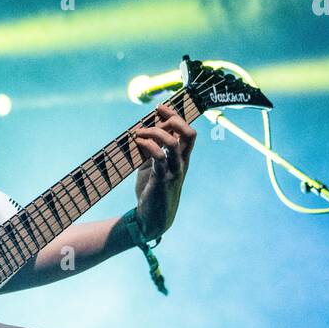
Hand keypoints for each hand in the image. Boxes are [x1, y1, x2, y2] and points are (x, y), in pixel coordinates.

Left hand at [132, 103, 195, 239]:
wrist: (152, 219)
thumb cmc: (152, 190)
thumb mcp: (151, 166)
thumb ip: (150, 150)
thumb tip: (141, 131)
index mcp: (181, 158)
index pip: (187, 132)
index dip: (175, 116)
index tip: (159, 108)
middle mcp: (181, 163)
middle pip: (190, 134)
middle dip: (174, 119)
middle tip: (156, 114)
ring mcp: (173, 171)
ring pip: (174, 143)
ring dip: (155, 132)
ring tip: (139, 132)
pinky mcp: (162, 180)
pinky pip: (159, 158)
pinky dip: (149, 146)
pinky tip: (138, 142)